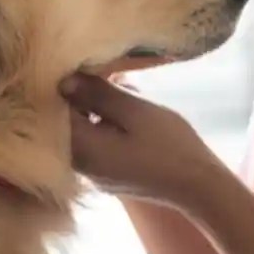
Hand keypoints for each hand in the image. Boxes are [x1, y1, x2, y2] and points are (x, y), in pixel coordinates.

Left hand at [58, 73, 231, 206]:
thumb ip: (97, 94)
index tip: (83, 67)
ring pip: (84, 133)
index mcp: (81, 150)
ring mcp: (95, 174)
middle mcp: (80, 166)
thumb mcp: (134, 111)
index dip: (66, 85)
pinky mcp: (110, 176)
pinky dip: (106, 127)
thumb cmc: (168, 145)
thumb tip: (63, 81)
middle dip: (82, 97)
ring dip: (96, 110)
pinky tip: (127, 113)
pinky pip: (97, 145)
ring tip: (120, 89)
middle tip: (106, 75)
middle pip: (67, 123)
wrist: (198, 186)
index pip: (55, 111)